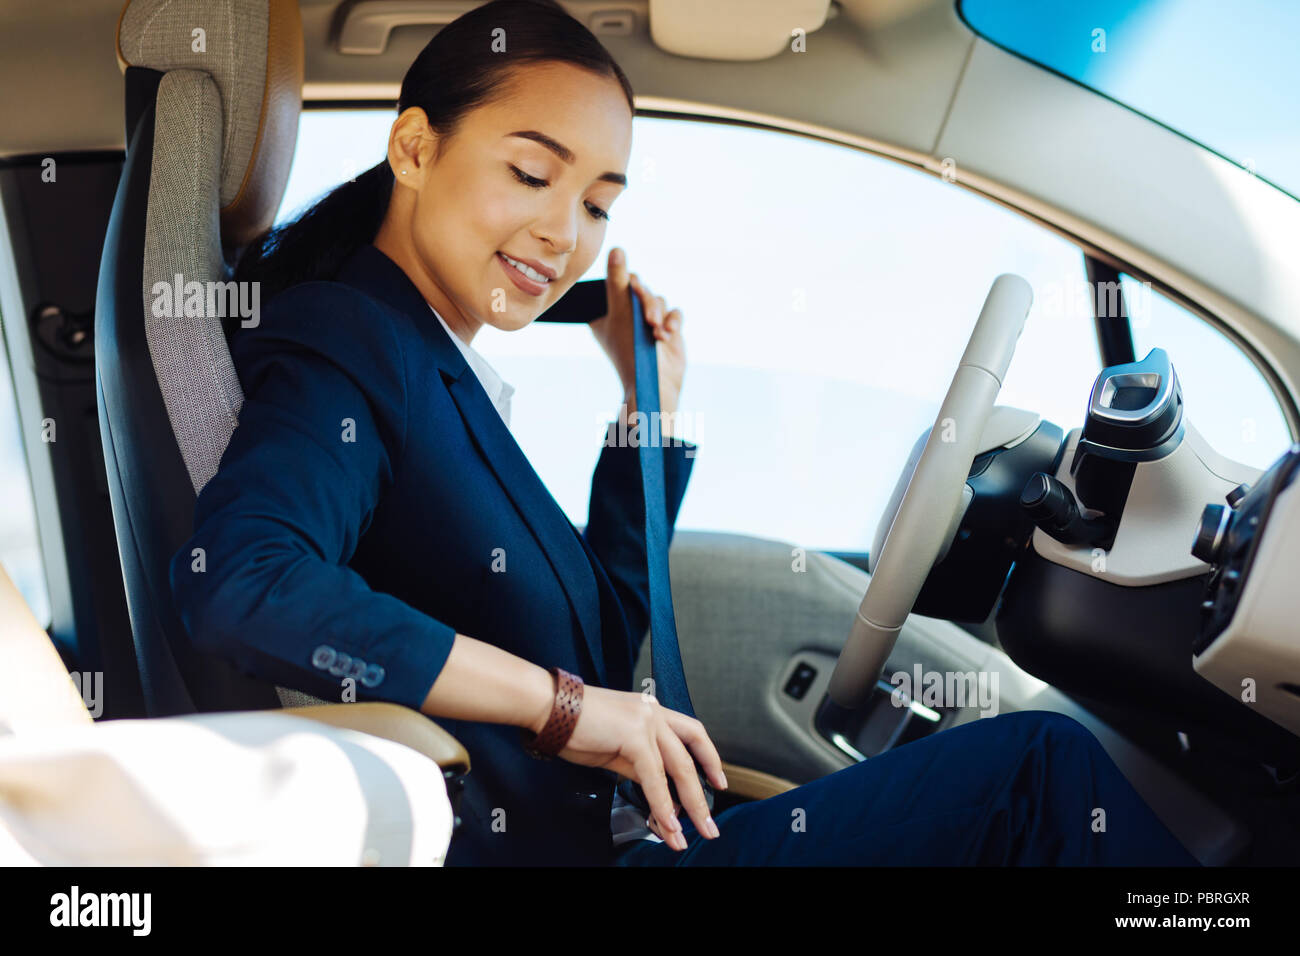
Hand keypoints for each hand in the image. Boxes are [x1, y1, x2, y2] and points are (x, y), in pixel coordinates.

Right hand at [549, 684, 726, 849]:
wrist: (549, 708)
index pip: (692, 734)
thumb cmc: (574, 725)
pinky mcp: (635, 735)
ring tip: (691, 833)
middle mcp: (654, 712)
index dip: (709, 759)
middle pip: (691, 756)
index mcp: (651, 710)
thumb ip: (638, 763)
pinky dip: (662, 804)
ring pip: (679, 769)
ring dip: (689, 806)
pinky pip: (654, 778)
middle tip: (710, 823)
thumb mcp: (614, 745)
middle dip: (702, 795)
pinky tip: (667, 823)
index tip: (718, 782)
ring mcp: (647, 721)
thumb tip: (657, 792)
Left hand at [589, 247, 685, 418]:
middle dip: (646, 302)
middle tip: (647, 318)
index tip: (633, 290)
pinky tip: (666, 335)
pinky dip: (671, 321)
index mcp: (608, 311)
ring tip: (656, 332)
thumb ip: (617, 281)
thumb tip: (617, 248)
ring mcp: (648, 322)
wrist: (653, 384)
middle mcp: (628, 315)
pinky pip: (674, 313)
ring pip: (658, 300)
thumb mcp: (621, 312)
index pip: (617, 283)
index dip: (628, 284)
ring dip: (659, 313)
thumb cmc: (629, 350)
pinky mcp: (667, 329)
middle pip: (640, 289)